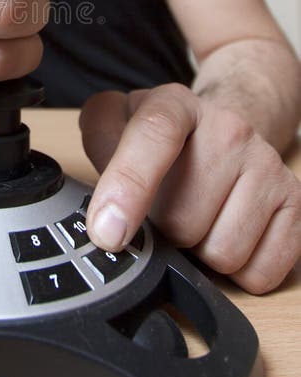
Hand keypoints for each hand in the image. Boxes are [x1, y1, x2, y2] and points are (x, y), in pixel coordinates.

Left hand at [80, 83, 300, 293]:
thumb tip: (96, 195)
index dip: (128, 185)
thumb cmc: (164, 139)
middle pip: (182, 219)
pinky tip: (226, 233)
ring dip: (200, 251)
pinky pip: (260, 272)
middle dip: (163, 230)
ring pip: (222, 252)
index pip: (154, 135)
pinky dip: (239, 270)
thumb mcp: (119, 121)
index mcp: (176, 105)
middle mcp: (229, 128)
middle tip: (163, 210)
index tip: (108, 232)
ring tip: (196, 220)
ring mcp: (266, 165)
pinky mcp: (294, 202)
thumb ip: (98, 137)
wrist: (226, 130)